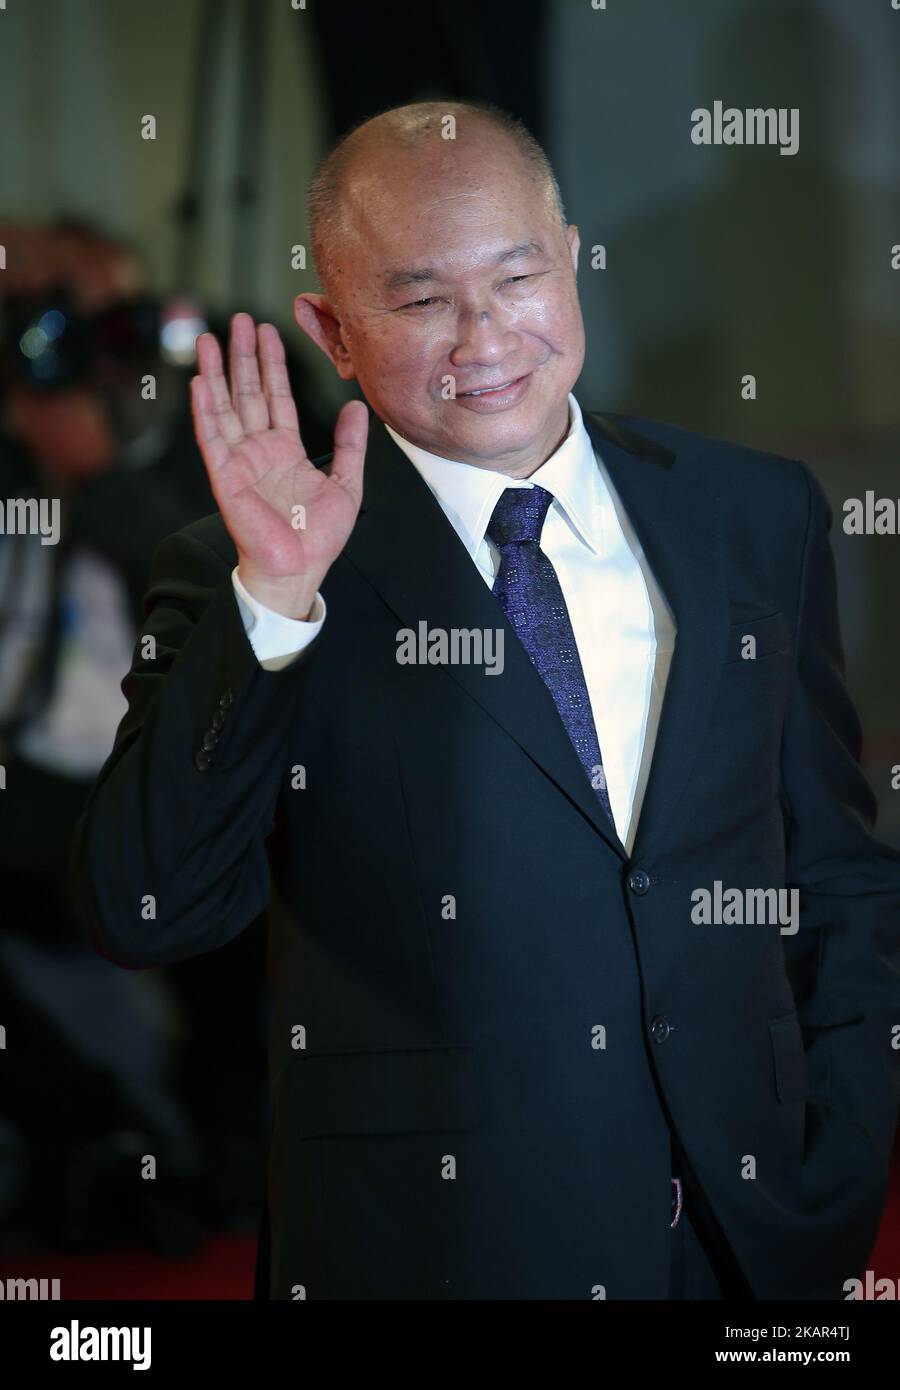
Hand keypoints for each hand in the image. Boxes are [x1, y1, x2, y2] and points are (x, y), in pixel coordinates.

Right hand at [190, 313, 366, 617]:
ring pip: (224, 407)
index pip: (277, 397)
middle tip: (240, 320)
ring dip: (217, 373)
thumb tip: (357, 408)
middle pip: (247, 393)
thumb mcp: (347, 485)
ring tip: (211, 338)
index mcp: (286, 450)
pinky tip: (200, 381)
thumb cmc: (319, 538)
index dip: (273, 365)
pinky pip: (211, 437)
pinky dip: (204, 409)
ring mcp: (239, 461)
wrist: (299, 570)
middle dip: (243, 356)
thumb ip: (350, 446)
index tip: (270, 331)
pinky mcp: (224, 477)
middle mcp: (259, 450)